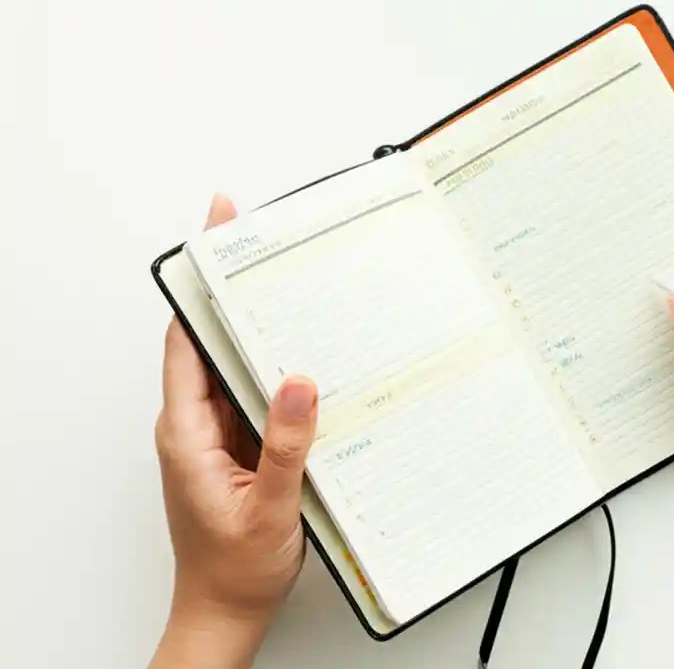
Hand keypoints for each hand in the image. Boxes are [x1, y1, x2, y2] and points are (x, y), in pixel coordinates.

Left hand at [151, 196, 318, 668]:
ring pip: (239, 372)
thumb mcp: (266, 508)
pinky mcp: (239, 451)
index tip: (216, 235)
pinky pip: (258, 401)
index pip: (186, 340)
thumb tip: (297, 385)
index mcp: (185, 433)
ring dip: (268, 340)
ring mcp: (217, 439)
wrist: (225, 612)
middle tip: (275, 249)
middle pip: (214, 344)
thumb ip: (284, 446)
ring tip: (304, 299)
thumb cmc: (233, 571)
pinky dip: (282, 380)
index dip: (200, 284)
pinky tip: (313, 370)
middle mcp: (195, 428)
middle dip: (242, 295)